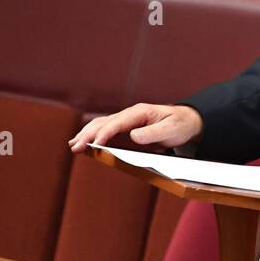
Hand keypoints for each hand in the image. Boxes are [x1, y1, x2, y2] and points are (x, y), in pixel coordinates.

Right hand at [67, 103, 203, 152]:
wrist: (186, 122)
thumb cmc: (180, 125)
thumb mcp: (171, 130)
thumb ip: (154, 133)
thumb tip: (133, 135)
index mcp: (140, 112)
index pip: (118, 123)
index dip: (105, 133)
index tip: (95, 144)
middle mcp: (130, 114)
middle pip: (104, 123)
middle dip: (89, 135)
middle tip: (75, 148)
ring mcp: (126, 120)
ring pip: (101, 125)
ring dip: (86, 135)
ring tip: (73, 146)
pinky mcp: (125, 128)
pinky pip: (105, 130)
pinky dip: (92, 136)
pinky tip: (83, 142)